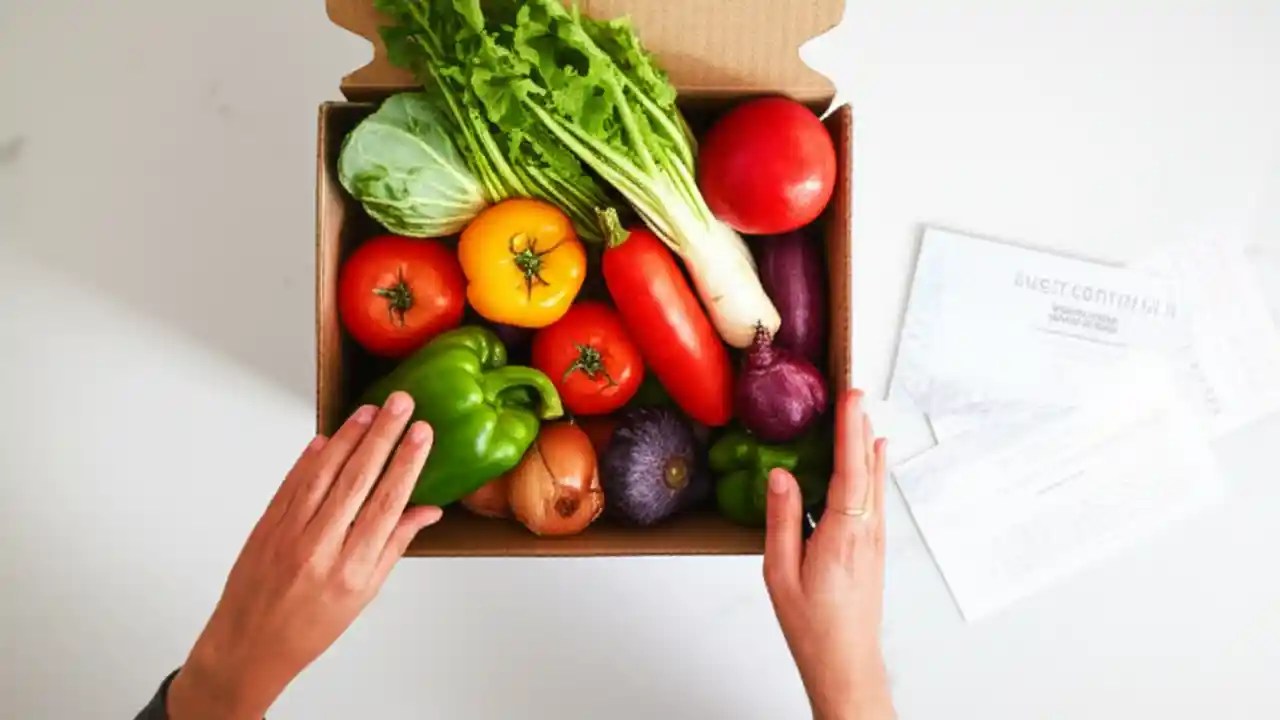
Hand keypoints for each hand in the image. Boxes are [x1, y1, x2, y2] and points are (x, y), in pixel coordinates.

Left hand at [166, 392, 441, 719]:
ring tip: (370, 410)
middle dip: (383, 436)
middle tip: (401, 403)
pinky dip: (310, 458)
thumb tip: (427, 511)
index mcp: (352, 570)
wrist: (248, 647)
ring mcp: (288, 534)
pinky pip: (292, 483)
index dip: (406, 463)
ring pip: (323, 474)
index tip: (422, 433)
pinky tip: (328, 438)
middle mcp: (320, 548)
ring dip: (349, 438)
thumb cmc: (310, 627)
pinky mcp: (265, 525)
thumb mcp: (364, 595)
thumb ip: (394, 546)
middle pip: (357, 480)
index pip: (386, 504)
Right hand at [764, 390, 893, 719]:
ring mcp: (874, 538)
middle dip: (860, 426)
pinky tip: (874, 456)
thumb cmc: (812, 623)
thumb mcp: (780, 571)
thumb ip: (782, 519)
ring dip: (866, 444)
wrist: (845, 660)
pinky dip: (872, 468)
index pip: (849, 469)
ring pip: (873, 480)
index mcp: (842, 533)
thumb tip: (781, 475)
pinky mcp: (873, 545)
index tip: (851, 397)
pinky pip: (874, 495)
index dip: (850, 429)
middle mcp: (866, 530)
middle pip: (866, 467)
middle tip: (854, 390)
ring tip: (861, 412)